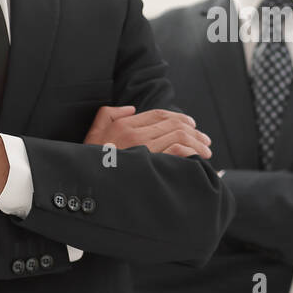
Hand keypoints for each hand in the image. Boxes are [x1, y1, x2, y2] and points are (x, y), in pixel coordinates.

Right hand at [84, 106, 212, 158]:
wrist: (85, 183)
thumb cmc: (89, 162)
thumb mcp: (92, 133)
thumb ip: (108, 114)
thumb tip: (131, 108)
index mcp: (123, 125)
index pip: (158, 115)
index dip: (178, 118)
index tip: (192, 125)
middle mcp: (134, 133)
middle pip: (173, 124)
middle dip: (194, 131)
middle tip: (206, 140)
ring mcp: (142, 148)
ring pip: (179, 137)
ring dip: (197, 143)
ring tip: (207, 151)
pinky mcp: (150, 164)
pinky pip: (177, 151)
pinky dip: (191, 152)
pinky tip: (198, 158)